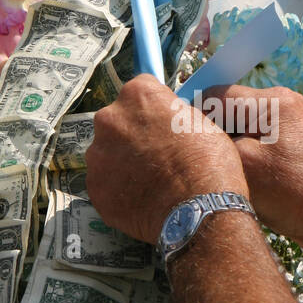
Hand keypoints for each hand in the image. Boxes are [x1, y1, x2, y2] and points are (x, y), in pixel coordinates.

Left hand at [86, 76, 247, 245]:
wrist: (199, 212)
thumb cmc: (208, 163)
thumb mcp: (200, 121)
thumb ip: (172, 113)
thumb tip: (165, 119)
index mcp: (137, 95)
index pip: (140, 91)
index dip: (155, 109)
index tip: (165, 125)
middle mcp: (109, 119)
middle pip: (117, 121)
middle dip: (132, 135)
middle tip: (156, 156)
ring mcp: (98, 155)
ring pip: (107, 153)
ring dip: (122, 162)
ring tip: (149, 182)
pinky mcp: (95, 188)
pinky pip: (105, 183)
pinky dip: (119, 190)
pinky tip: (141, 199)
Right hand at [202, 85, 302, 253]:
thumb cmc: (290, 192)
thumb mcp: (241, 163)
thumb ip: (213, 139)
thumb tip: (194, 131)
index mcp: (272, 100)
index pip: (217, 94)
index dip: (193, 115)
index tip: (179, 141)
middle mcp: (285, 102)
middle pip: (232, 108)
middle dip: (213, 131)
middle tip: (196, 158)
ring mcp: (294, 121)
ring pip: (244, 125)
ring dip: (229, 144)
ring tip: (218, 169)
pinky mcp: (296, 142)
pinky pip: (260, 138)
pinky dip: (246, 153)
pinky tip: (240, 175)